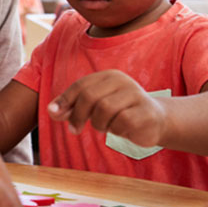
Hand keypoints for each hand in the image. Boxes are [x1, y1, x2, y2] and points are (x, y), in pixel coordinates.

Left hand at [47, 70, 167, 146]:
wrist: (156, 121)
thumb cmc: (120, 112)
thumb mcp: (95, 107)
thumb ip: (73, 107)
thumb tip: (51, 111)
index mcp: (109, 76)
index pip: (80, 85)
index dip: (65, 100)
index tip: (56, 115)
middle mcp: (123, 81)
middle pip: (90, 96)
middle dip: (78, 115)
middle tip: (75, 129)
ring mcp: (136, 95)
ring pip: (104, 110)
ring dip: (99, 124)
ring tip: (105, 127)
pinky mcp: (146, 112)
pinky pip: (121, 123)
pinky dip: (116, 130)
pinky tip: (122, 130)